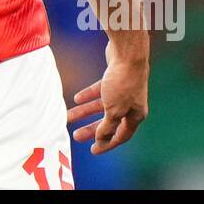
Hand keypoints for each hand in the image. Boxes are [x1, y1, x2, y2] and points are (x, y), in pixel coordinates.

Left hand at [67, 39, 148, 153]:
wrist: (127, 53)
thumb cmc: (123, 83)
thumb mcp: (114, 110)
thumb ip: (107, 126)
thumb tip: (101, 139)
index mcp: (135, 115)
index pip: (121, 135)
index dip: (107, 144)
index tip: (93, 150)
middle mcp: (131, 104)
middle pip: (109, 122)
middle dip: (92, 129)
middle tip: (76, 136)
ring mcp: (122, 91)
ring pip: (101, 106)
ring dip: (84, 112)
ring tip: (67, 117)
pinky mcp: (114, 78)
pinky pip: (99, 90)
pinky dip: (88, 95)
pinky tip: (76, 98)